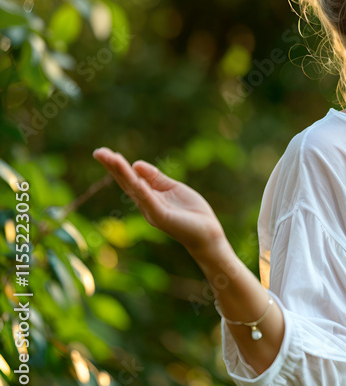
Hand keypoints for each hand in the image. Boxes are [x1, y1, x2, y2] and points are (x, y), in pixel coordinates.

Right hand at [92, 147, 226, 257]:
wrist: (207, 234)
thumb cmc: (191, 213)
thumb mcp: (173, 188)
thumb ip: (156, 178)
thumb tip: (136, 163)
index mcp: (149, 196)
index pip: (130, 178)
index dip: (117, 166)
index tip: (104, 152)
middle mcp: (146, 204)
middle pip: (127, 183)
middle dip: (113, 167)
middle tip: (98, 152)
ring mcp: (153, 211)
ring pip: (136, 190)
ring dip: (124, 174)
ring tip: (113, 158)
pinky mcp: (163, 217)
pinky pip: (151, 202)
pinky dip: (143, 191)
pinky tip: (136, 180)